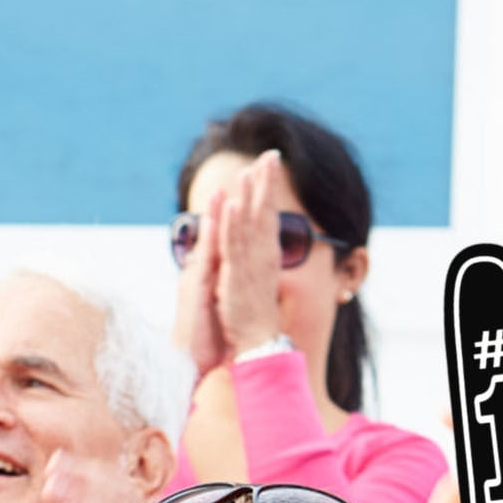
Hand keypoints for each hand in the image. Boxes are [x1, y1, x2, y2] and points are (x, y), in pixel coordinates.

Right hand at [172, 186, 228, 379]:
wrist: (191, 366)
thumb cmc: (206, 341)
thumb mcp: (218, 308)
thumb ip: (221, 288)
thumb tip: (227, 276)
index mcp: (209, 275)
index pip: (224, 239)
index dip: (235, 215)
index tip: (248, 189)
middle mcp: (201, 273)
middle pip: (216, 232)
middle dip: (227, 203)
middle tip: (245, 173)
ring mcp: (196, 281)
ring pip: (208, 242)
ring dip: (214, 214)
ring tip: (223, 188)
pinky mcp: (196, 292)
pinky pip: (205, 261)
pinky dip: (210, 240)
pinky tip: (216, 223)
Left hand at [215, 148, 285, 356]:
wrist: (258, 347)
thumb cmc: (257, 320)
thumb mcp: (258, 285)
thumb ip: (259, 263)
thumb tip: (263, 246)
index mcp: (266, 258)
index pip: (269, 218)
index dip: (269, 191)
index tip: (271, 164)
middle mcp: (262, 259)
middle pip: (265, 214)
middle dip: (267, 184)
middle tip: (271, 155)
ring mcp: (249, 268)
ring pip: (249, 226)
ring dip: (249, 196)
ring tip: (250, 169)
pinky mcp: (235, 279)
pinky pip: (234, 247)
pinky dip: (233, 225)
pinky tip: (231, 204)